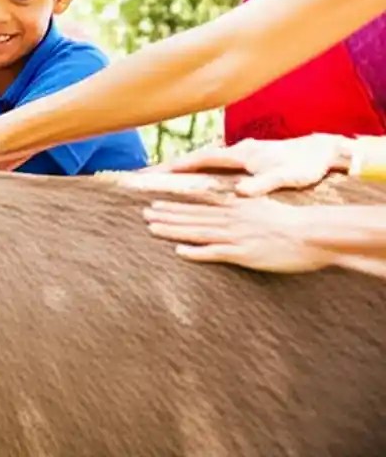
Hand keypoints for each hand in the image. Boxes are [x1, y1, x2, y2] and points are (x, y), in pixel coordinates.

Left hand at [143, 198, 334, 273]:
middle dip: (167, 215)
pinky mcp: (244, 254)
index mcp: (236, 207)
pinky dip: (197, 252)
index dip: (175, 204)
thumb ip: (243, 206)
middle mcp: (231, 219)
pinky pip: (216, 253)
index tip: (155, 202)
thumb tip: (230, 203)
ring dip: (173, 230)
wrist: (312, 234)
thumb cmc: (292, 222)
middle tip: (144, 213)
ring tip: (152, 227)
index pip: (198, 205)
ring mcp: (236, 236)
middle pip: (193, 217)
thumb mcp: (263, 206)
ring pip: (198, 232)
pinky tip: (179, 251)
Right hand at [147, 134, 348, 196]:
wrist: (322, 151)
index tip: (152, 174)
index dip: (175, 167)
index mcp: (240, 154)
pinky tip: (193, 181)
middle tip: (143, 177)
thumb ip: (262, 184)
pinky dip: (199, 172)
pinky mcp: (247, 161)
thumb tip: (240, 193)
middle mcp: (236, 151)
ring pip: (203, 162)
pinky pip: (215, 166)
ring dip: (182, 170)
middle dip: (169, 168)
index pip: (199, 160)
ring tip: (160, 180)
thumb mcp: (285, 177)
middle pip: (195, 159)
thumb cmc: (304, 165)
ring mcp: (241, 154)